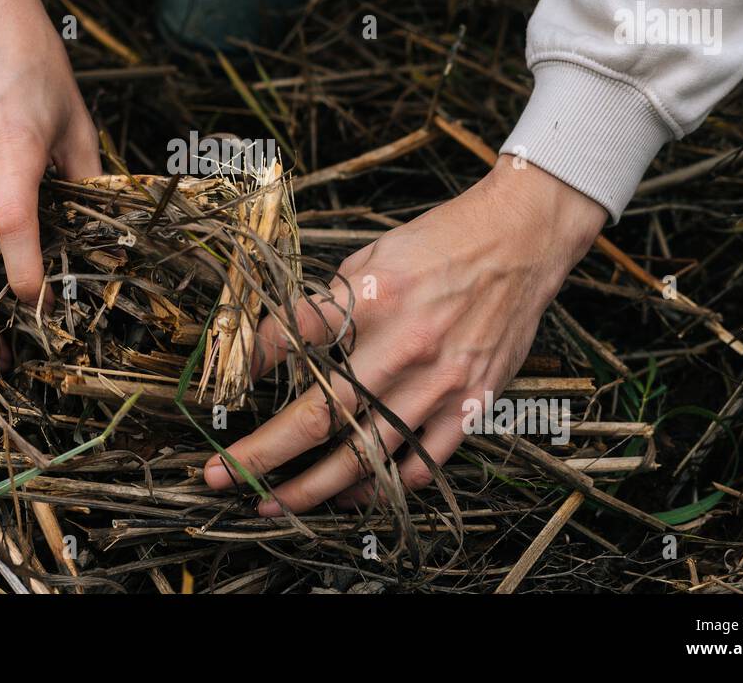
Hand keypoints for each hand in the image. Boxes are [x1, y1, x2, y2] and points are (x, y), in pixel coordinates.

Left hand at [203, 155, 606, 513]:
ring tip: (274, 502)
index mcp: (374, 298)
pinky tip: (350, 495)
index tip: (228, 391)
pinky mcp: (470, 404)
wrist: (519, 240)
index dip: (252, 366)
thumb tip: (282, 343)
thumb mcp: (370, 256)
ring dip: (313, 487)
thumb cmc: (441, 244)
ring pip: (367, 456)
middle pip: (320, 416)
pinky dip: (383, 489)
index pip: (292, 339)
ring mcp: (440, 382)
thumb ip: (329, 305)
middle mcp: (405, 345)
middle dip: (264, 454)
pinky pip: (421, 464)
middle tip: (223, 476)